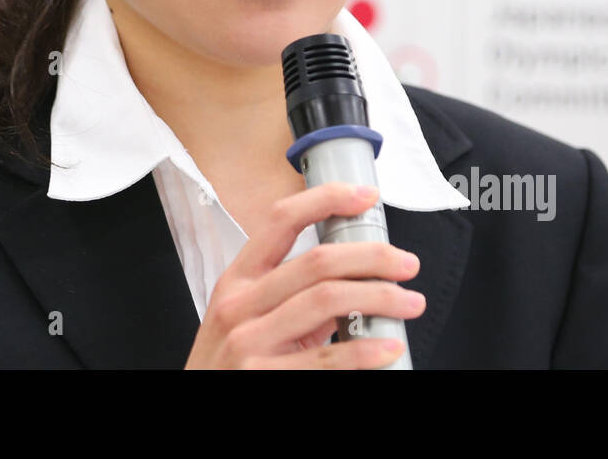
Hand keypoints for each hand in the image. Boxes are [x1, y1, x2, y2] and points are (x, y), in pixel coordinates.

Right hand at [184, 182, 424, 368]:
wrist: (198, 410)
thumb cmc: (230, 364)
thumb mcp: (247, 319)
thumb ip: (291, 296)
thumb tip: (352, 278)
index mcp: (237, 279)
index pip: (280, 220)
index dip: (325, 200)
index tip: (365, 196)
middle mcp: (239, 304)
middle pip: (317, 261)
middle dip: (373, 256)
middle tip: (407, 263)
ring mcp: (249, 341)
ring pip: (327, 300)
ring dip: (380, 297)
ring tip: (410, 302)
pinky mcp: (263, 377)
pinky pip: (326, 359)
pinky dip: (366, 350)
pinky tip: (389, 346)